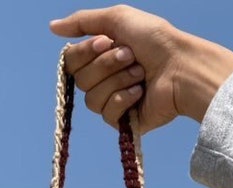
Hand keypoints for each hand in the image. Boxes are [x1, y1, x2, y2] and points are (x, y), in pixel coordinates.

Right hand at [50, 5, 232, 133]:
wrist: (181, 66)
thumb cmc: (155, 40)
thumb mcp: (116, 19)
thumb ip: (82, 22)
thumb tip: (51, 27)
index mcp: (100, 57)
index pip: (71, 62)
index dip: (85, 53)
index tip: (106, 41)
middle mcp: (104, 80)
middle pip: (80, 81)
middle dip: (106, 65)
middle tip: (130, 56)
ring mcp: (114, 102)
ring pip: (92, 99)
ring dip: (117, 81)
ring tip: (140, 74)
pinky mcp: (124, 122)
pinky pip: (107, 114)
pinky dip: (124, 99)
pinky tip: (140, 92)